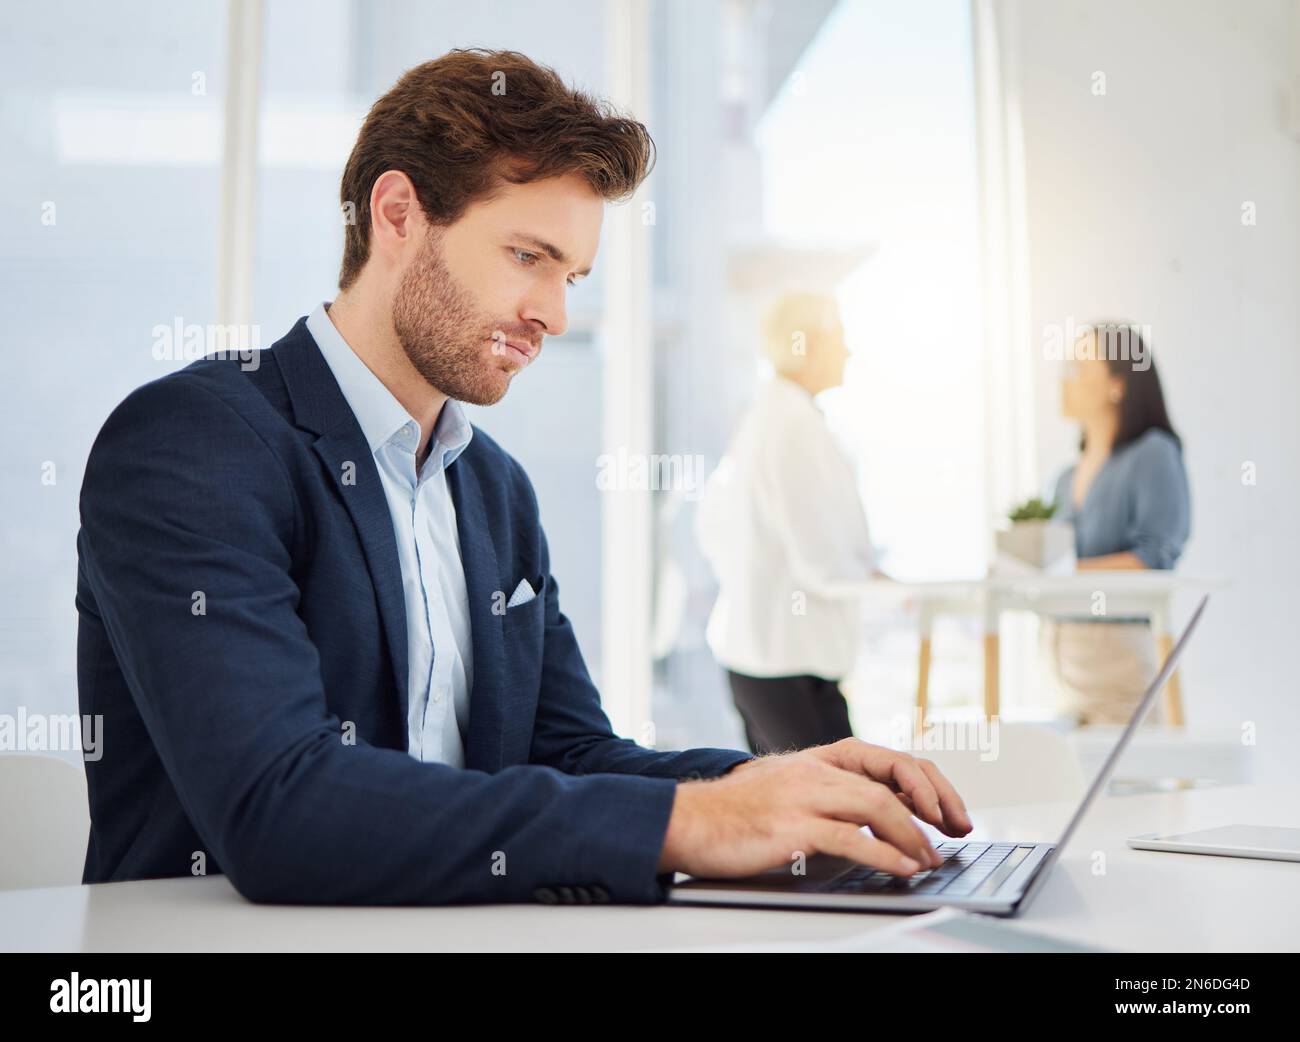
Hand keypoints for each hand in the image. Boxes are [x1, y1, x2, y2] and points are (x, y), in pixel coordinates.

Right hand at [659, 739, 971, 879]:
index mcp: (819, 758)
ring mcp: (804, 795)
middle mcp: (815, 769)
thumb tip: (880, 819)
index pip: (889, 758)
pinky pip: (851, 837)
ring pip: (878, 803)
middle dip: (936, 803)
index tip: (950, 811)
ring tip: (932, 858)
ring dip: (915, 835)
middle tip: (957, 831)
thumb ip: (829, 793)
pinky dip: (886, 854)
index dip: (928, 781)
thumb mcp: (788, 788)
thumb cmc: (736, 811)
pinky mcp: (792, 827)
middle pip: (893, 776)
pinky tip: (903, 868)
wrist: (687, 820)